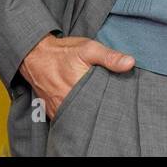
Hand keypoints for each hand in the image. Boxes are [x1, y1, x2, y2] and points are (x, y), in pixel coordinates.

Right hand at [19, 34, 134, 121]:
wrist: (35, 55)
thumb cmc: (63, 51)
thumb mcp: (89, 48)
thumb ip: (110, 57)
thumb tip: (130, 63)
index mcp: (78, 88)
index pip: (101, 103)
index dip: (112, 103)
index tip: (121, 101)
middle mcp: (66, 102)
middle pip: (90, 112)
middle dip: (101, 110)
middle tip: (112, 106)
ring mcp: (57, 109)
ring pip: (78, 117)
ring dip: (88, 113)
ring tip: (98, 108)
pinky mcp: (51, 111)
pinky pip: (66, 117)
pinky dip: (75, 114)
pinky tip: (84, 108)